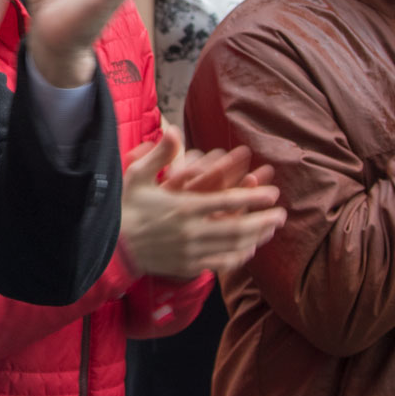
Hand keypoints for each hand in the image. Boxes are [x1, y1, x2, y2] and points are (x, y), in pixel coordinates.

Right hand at [118, 129, 285, 278]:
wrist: (112, 247)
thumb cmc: (126, 208)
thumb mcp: (137, 176)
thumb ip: (159, 155)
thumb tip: (174, 129)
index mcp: (183, 206)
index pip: (227, 200)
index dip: (253, 196)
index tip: (272, 193)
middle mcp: (191, 230)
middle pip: (237, 226)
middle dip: (263, 220)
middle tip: (282, 214)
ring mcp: (191, 251)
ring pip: (232, 246)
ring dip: (256, 237)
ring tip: (272, 230)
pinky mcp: (188, 265)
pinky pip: (220, 263)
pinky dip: (238, 258)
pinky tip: (249, 250)